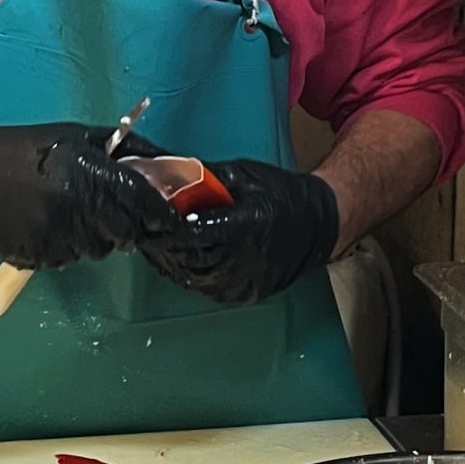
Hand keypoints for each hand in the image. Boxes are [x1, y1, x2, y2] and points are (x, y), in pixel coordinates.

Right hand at [0, 121, 172, 269]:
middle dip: (125, 224)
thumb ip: (125, 150)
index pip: (140, 201)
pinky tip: (49, 224)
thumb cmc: (28, 150)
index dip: (158, 213)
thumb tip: (165, 168)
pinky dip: (68, 246)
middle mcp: (73, 206)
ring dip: (95, 236)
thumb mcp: (79, 138)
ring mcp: (55, 235)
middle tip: (109, 208)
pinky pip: (69, 258)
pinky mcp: (37, 256)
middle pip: (125, 232)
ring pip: (98, 249)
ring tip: (70, 210)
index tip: (169, 219)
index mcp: (87, 171)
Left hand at [139, 159, 338, 303]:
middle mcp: (239, 264)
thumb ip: (194, 176)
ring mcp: (238, 284)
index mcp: (240, 229)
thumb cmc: (280, 196)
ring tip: (163, 232)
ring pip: (185, 274)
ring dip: (169, 254)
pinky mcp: (238, 295)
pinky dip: (186, 267)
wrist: (319, 226)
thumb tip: (154, 167)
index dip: (161, 222)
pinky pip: (200, 284)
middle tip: (146, 218)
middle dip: (159, 237)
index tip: (146, 209)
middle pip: (179, 256)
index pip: (185, 233)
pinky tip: (184, 250)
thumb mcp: (238, 175)